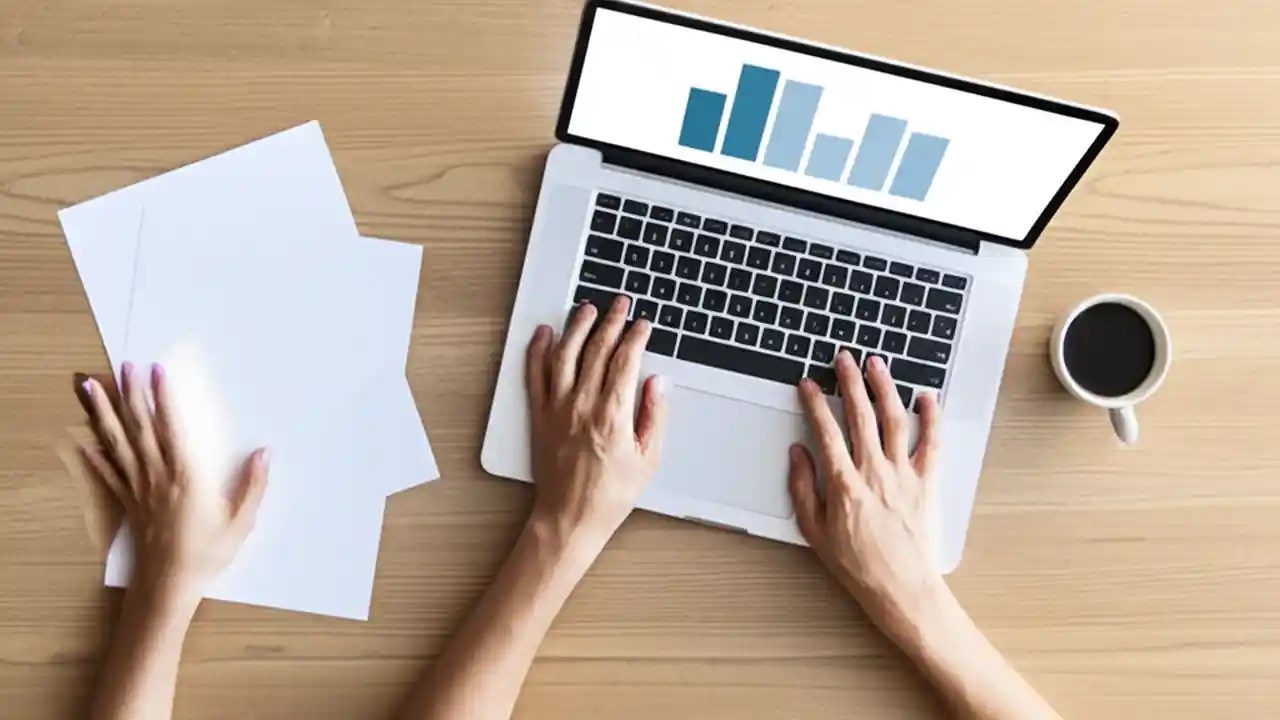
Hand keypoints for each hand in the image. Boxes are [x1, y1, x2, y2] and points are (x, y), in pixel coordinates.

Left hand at [77, 362, 268, 601]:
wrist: (168, 587)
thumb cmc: (206, 555)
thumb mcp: (240, 522)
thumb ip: (252, 485)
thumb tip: (264, 452)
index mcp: (187, 477)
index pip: (172, 428)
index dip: (164, 397)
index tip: (158, 371)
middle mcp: (158, 477)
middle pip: (140, 428)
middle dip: (132, 394)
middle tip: (125, 365)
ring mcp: (139, 489)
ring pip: (119, 443)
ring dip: (105, 413)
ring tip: (94, 387)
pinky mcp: (128, 503)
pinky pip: (108, 473)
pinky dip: (94, 454)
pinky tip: (82, 438)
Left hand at [523, 297, 667, 552]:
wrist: (569, 518)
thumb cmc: (609, 495)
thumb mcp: (648, 459)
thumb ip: (655, 416)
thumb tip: (657, 383)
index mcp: (612, 415)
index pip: (626, 360)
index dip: (636, 336)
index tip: (644, 324)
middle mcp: (582, 405)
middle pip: (597, 349)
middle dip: (612, 321)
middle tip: (621, 303)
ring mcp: (557, 408)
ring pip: (565, 354)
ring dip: (577, 326)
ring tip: (587, 308)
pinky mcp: (539, 416)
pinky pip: (535, 375)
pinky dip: (538, 350)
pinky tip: (545, 333)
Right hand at [789, 351, 946, 641]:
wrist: (902, 588)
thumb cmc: (858, 566)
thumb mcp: (815, 532)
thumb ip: (804, 489)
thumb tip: (798, 454)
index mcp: (845, 484)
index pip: (825, 431)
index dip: (815, 403)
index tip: (808, 383)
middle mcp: (875, 472)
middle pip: (860, 415)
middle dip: (849, 381)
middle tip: (842, 358)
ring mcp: (905, 474)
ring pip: (895, 419)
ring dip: (885, 388)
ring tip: (876, 364)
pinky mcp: (928, 482)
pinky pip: (933, 442)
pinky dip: (932, 416)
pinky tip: (927, 396)